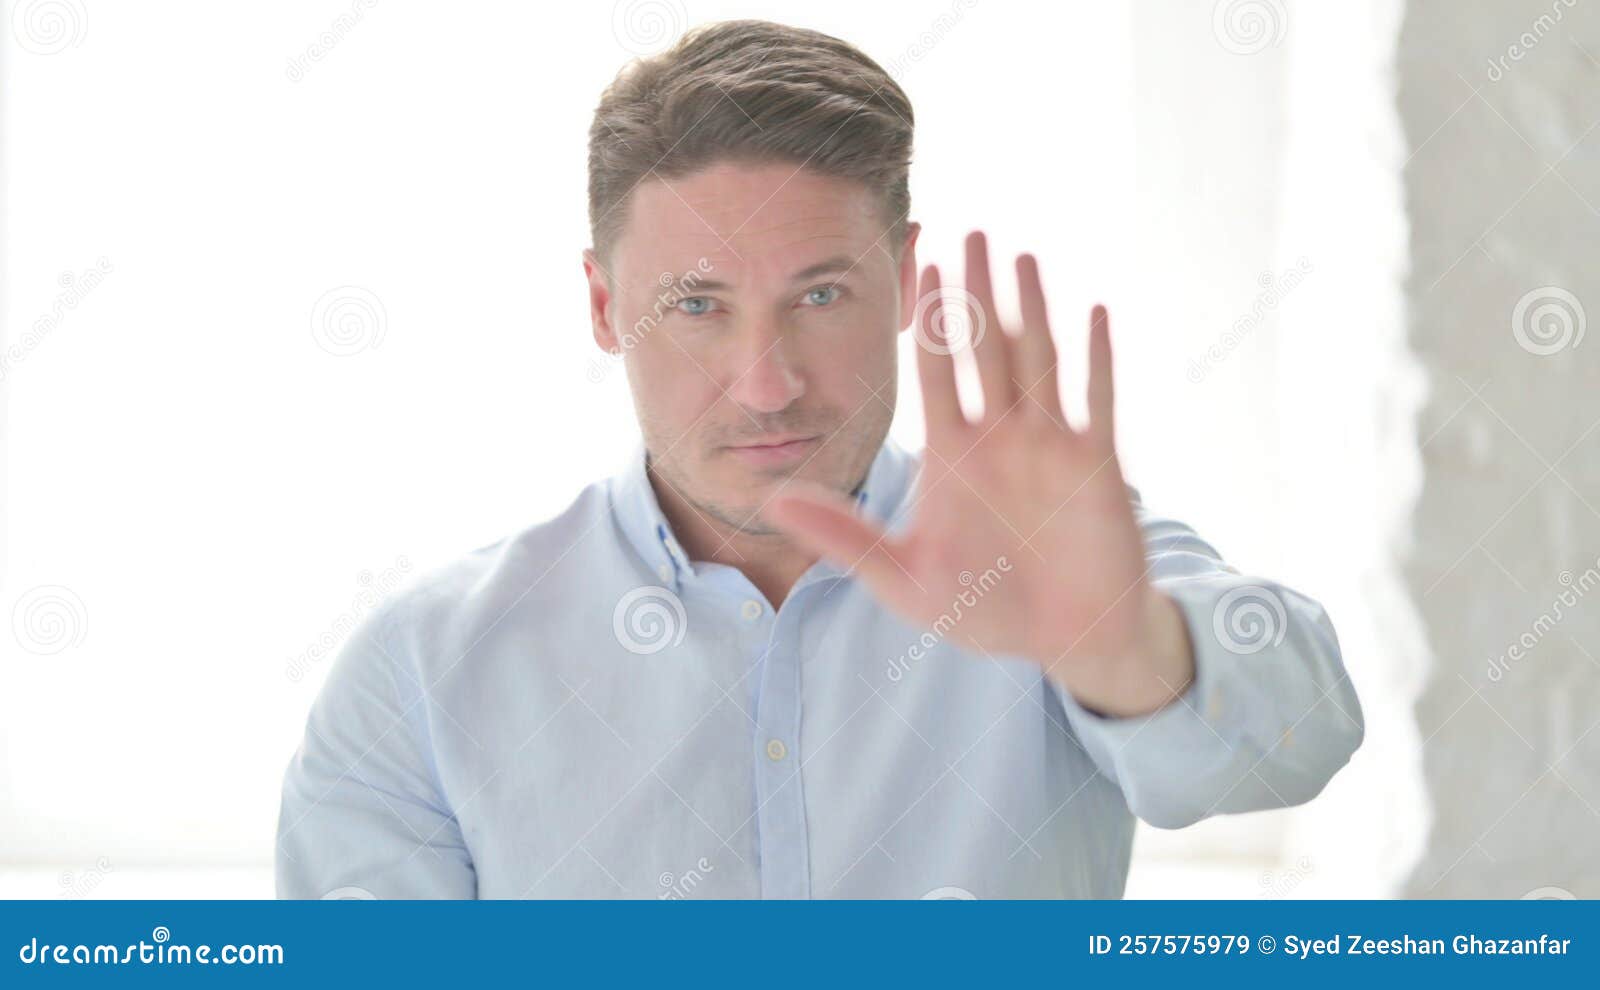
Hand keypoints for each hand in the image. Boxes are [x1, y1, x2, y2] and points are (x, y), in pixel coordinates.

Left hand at [763, 231, 1192, 715]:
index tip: (919, 263)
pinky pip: (1094, 400)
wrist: (1064, 641)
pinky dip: (1094, 358)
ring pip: (1037, 360)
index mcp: (953, 454)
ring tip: (1019, 255)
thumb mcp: (903, 578)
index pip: (935, 370)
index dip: (928, 319)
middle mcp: (1001, 437)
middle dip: (976, 293)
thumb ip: (844, 536)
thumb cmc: (986, 610)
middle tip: (969, 231)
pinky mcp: (1094, 464)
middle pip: (985, 348)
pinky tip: (1092, 311)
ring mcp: (1049, 445)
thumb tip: (772, 502)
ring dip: (1030, 308)